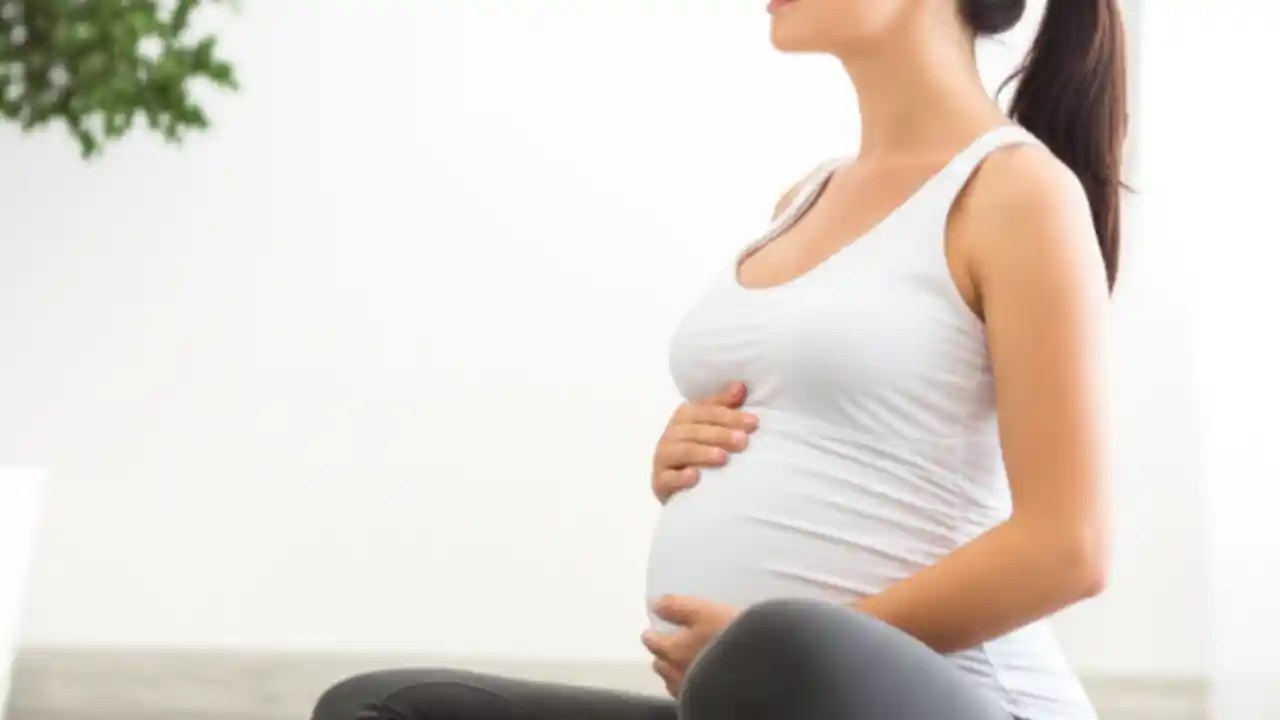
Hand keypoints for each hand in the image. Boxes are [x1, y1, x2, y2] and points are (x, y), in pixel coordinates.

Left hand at [641, 595, 740, 697]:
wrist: (757, 670)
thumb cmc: (730, 636)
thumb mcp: (705, 611)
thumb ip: (677, 607)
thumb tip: (654, 604)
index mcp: (672, 649)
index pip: (653, 642)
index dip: (652, 635)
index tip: (652, 632)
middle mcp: (676, 673)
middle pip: (660, 663)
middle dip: (662, 655)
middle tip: (671, 647)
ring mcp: (689, 692)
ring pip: (672, 682)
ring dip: (674, 672)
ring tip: (684, 665)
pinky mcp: (704, 702)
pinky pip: (687, 695)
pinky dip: (688, 687)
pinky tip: (699, 682)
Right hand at [651, 381, 758, 503]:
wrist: (679, 487)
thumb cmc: (699, 451)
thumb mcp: (711, 427)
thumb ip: (723, 406)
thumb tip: (741, 386)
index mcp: (684, 417)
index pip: (705, 411)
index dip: (729, 415)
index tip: (753, 422)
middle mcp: (671, 435)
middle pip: (694, 430)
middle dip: (720, 434)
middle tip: (743, 441)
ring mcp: (663, 459)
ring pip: (681, 451)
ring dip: (702, 453)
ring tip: (723, 457)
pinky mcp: (660, 482)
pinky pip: (667, 478)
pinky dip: (680, 477)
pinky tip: (695, 476)